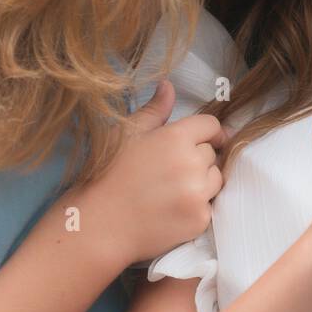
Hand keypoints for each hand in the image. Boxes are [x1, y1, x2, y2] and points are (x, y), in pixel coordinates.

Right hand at [73, 80, 225, 266]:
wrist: (96, 226)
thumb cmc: (107, 175)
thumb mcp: (126, 134)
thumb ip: (154, 110)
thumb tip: (168, 85)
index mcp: (176, 138)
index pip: (211, 126)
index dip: (204, 131)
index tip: (197, 140)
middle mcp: (192, 164)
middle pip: (212, 153)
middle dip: (196, 157)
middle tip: (168, 170)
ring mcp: (198, 194)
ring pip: (215, 179)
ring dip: (201, 181)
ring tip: (170, 189)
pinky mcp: (199, 220)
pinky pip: (209, 206)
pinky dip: (196, 206)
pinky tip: (171, 208)